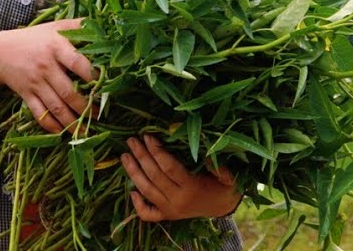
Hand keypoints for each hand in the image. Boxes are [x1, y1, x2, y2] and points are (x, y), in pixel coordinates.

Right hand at [0, 19, 94, 132]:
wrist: (0, 51)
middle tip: (99, 114)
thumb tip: (105, 25)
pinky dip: (51, 125)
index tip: (105, 85)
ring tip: (86, 130)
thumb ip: (79, 25)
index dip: (91, 74)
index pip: (76, 62)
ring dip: (71, 121)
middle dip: (84, 106)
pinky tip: (63, 133)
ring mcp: (35, 82)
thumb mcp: (56, 26)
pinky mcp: (26, 95)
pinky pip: (39, 113)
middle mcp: (46, 66)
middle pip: (67, 90)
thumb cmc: (35, 38)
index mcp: (56, 47)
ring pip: (55, 106)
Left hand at [121, 135, 241, 220]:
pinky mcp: (167, 216)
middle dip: (142, 156)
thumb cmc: (224, 186)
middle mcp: (178, 201)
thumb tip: (203, 149)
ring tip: (125, 156)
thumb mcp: (227, 175)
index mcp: (192, 188)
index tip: (148, 136)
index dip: (157, 151)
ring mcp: (170, 210)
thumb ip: (217, 164)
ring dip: (133, 172)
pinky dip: (137, 204)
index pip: (169, 167)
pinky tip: (130, 191)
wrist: (223, 207)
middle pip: (154, 176)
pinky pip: (147, 214)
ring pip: (147, 191)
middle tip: (132, 140)